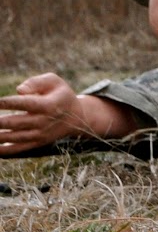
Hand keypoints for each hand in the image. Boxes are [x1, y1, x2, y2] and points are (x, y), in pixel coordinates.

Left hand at [0, 74, 137, 153]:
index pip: (26, 103)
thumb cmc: (59, 95)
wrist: (76, 117)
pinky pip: (18, 149)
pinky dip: (4, 150)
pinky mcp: (37, 143)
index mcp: (49, 104)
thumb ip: (35, 82)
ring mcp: (40, 134)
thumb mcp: (54, 82)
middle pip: (16, 122)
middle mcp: (44, 121)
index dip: (8, 102)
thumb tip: (19, 90)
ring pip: (14, 137)